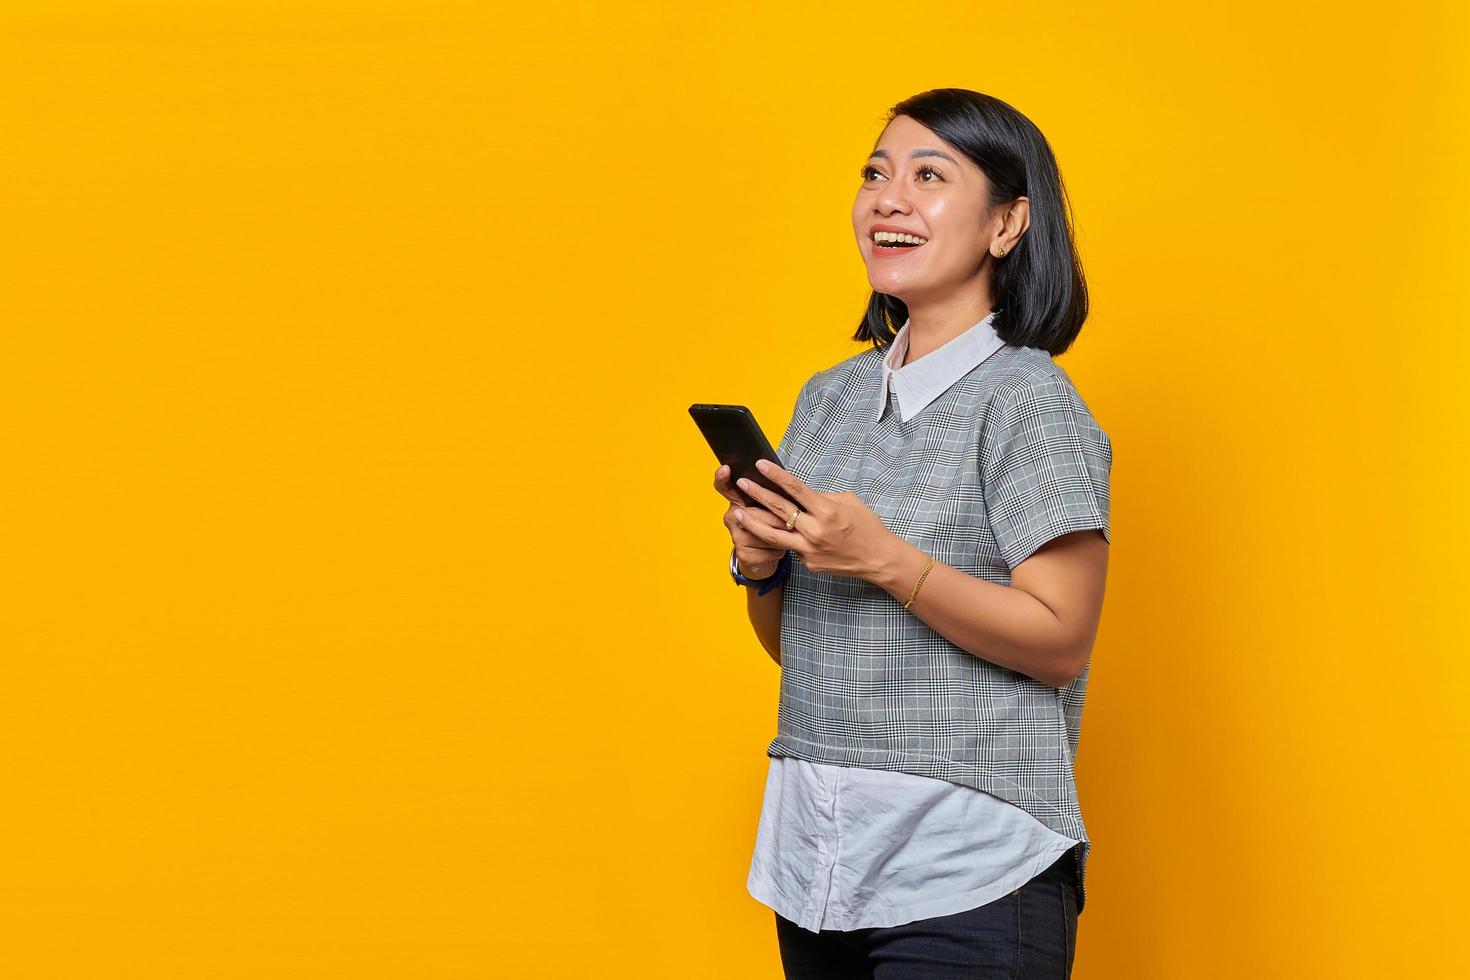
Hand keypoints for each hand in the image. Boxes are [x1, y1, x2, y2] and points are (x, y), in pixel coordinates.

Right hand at [713, 463, 786, 578]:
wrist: (764, 556)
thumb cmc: (771, 524)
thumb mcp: (770, 506)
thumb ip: (771, 495)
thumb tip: (784, 486)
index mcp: (737, 500)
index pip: (724, 486)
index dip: (722, 477)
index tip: (726, 469)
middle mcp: (732, 516)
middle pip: (755, 513)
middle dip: (777, 518)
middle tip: (792, 522)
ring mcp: (736, 536)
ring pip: (764, 533)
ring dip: (783, 535)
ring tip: (790, 534)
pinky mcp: (743, 554)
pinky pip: (768, 550)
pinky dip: (781, 549)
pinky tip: (783, 547)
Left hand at [734, 458, 898, 580]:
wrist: (878, 559)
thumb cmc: (867, 526)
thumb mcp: (849, 502)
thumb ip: (822, 497)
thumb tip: (801, 493)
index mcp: (827, 511)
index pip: (795, 488)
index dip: (775, 475)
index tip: (760, 465)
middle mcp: (815, 531)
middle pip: (779, 509)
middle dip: (757, 494)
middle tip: (742, 483)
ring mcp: (810, 550)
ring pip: (774, 535)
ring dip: (753, 523)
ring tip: (737, 513)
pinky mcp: (808, 563)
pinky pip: (791, 547)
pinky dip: (780, 537)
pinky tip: (767, 530)